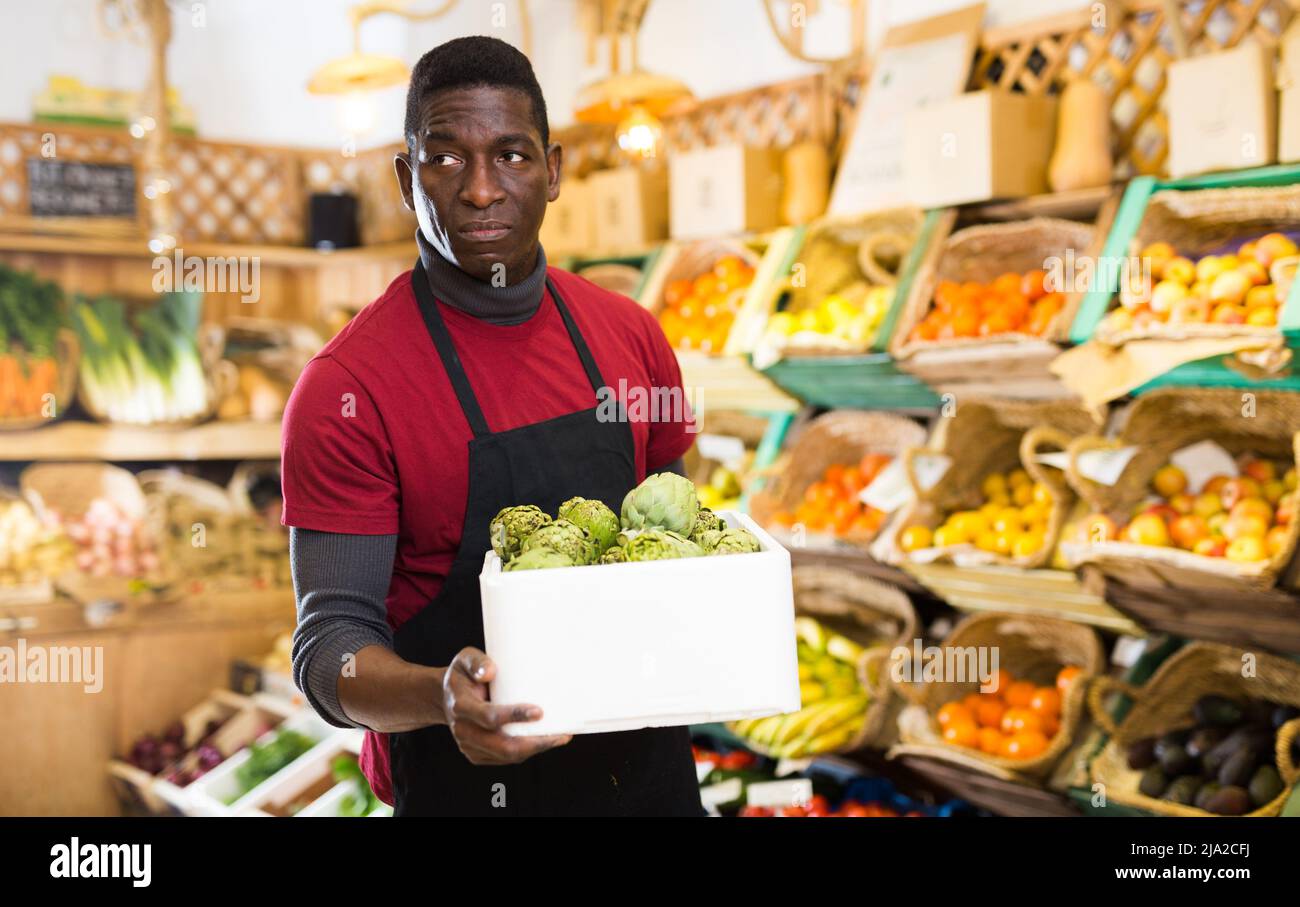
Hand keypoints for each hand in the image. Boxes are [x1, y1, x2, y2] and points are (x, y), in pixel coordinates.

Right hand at [442, 647, 570, 764]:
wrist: (446, 696)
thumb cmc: (463, 674)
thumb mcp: (465, 659)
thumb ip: (477, 662)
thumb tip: (491, 672)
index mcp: (460, 706)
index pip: (489, 717)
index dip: (514, 716)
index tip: (539, 712)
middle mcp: (463, 730)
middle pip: (501, 746)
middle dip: (534, 744)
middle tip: (561, 734)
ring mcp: (468, 745)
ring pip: (506, 756)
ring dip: (534, 749)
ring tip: (559, 738)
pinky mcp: (476, 754)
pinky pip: (504, 758)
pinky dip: (525, 752)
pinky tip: (543, 741)